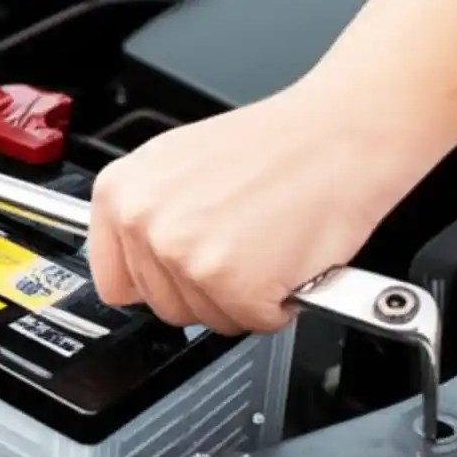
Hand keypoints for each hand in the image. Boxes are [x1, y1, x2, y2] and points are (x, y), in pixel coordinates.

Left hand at [87, 78, 449, 334]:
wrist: (341, 133)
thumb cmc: (278, 144)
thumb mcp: (179, 163)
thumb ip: (149, 214)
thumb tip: (137, 261)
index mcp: (120, 192)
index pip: (115, 282)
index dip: (160, 281)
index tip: (186, 269)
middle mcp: (143, 223)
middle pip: (163, 306)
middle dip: (208, 288)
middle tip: (244, 241)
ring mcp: (186, 257)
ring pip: (207, 319)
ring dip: (243, 296)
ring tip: (266, 242)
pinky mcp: (234, 287)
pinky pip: (254, 323)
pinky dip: (281, 303)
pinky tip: (287, 257)